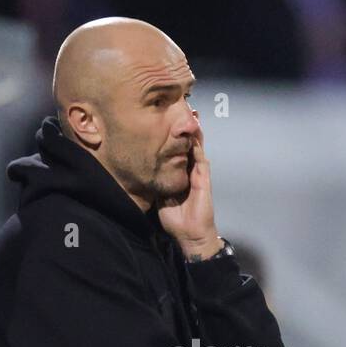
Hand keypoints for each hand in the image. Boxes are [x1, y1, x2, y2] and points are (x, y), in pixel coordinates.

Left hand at [157, 111, 218, 260]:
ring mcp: (199, 174)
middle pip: (189, 146)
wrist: (190, 234)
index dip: (174, 138)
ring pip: (197, 148)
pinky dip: (198, 147)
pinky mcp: (204, 180)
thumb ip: (155, 185)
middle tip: (184, 111)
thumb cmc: (175, 220)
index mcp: (181, 176)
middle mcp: (191, 172)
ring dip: (195, 133)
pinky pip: (201, 160)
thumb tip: (141, 175)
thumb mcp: (160, 198)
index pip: (177, 152)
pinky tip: (195, 136)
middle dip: (186, 130)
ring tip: (192, 116)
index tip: (167, 124)